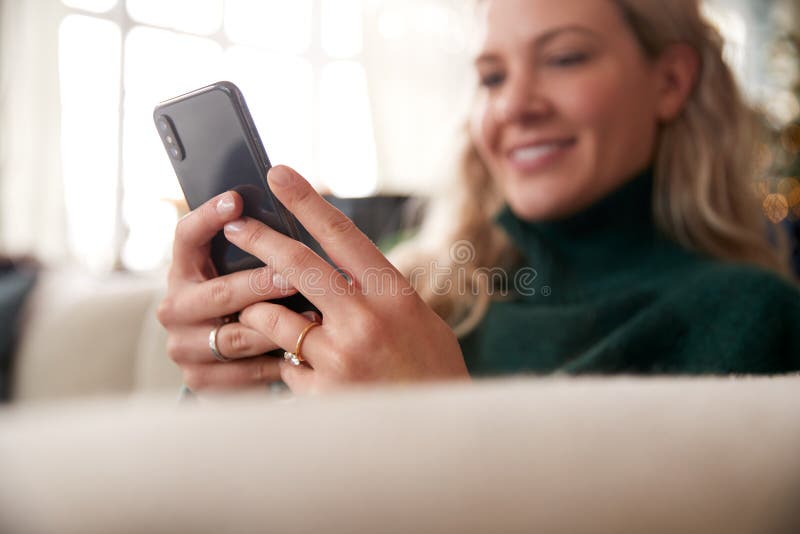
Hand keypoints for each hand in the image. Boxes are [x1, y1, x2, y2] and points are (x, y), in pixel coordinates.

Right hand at [157, 191, 317, 391]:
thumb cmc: (250, 301)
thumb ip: (256, 249)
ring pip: (235, 337)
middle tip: (292, 276)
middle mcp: (175, 307)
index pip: (186, 236)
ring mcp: (184, 346)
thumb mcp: (243, 271)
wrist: (229, 363)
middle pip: (218, 293)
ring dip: (276, 328)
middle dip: (259, 284)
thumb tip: (291, 206)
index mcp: (184, 270)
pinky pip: (244, 373)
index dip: (208, 216)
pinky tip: (305, 353)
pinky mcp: (200, 380)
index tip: (236, 198)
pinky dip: (276, 363)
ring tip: (314, 318)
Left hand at [225, 165, 469, 393]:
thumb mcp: (418, 321)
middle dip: (259, 238)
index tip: (278, 175)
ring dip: (261, 312)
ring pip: (274, 317)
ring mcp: (339, 357)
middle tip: (235, 223)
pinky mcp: (319, 392)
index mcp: (394, 294)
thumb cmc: (432, 373)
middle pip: (298, 264)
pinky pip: (286, 366)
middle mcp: (365, 319)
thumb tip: (339, 270)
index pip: (341, 234)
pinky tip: (312, 375)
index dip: (306, 200)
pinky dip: (291, 364)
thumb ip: (378, 294)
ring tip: (261, 316)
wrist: (438, 436)